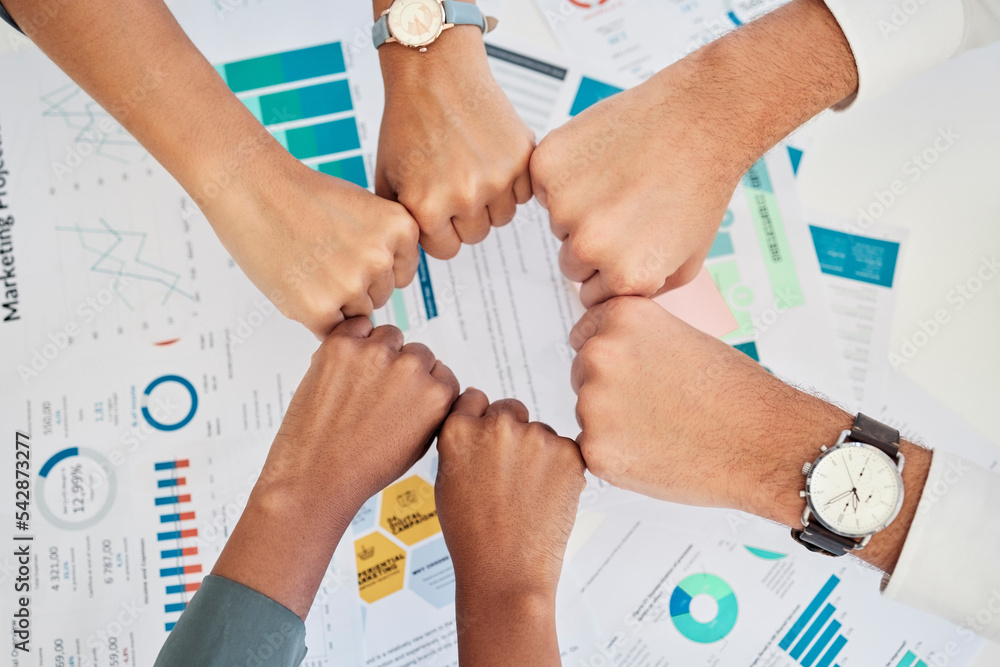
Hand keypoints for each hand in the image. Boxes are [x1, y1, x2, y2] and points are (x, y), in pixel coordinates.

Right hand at [205, 161, 419, 338]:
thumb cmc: (302, 195)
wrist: (252, 189)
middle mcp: (380, 257)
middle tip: (320, 258)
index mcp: (400, 228)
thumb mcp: (366, 208)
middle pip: (379, 296)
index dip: (373, 269)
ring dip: (334, 303)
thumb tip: (391, 282)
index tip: (348, 252)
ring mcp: (350, 284)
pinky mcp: (317, 307)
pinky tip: (298, 285)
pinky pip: (329, 331)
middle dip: (353, 285)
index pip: (401, 275)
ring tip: (307, 268)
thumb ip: (385, 245)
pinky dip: (313, 317)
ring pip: (355, 316)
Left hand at [213, 317, 459, 616]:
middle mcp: (412, 369)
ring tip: (357, 384)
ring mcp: (376, 354)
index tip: (404, 397)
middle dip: (400, 368)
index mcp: (438, 394)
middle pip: (416, 351)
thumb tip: (429, 380)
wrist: (315, 478)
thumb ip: (431, 407)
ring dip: (377, 351)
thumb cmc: (364, 468)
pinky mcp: (341, 345)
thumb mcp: (420, 443)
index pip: (441, 372)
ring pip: (388, 336)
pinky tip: (342, 370)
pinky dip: (350, 341)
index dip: (420, 385)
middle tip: (376, 394)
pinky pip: (355, 326)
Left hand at [375, 25, 534, 258]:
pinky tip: (490, 158)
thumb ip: (402, 221)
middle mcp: (464, 197)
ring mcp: (497, 178)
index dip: (438, 229)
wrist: (434, 71)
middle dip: (464, 216)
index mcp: (428, 208)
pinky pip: (524, 193)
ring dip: (489, 201)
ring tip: (471, 168)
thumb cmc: (406, 123)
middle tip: (453, 182)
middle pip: (475, 236)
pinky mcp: (521, 157)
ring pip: (501, 217)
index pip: (445, 250)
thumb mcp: (387, 178)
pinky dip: (511, 182)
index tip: (435, 205)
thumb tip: (411, 256)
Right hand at [436, 389, 584, 665]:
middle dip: (511, 432)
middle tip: (510, 473)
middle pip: (510, 409)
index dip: (481, 420)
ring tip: (526, 494)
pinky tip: (545, 496)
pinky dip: (560, 467)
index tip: (486, 440)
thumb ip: (461, 442)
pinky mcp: (568, 452)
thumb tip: (478, 421)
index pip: (475, 399)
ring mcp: (535, 437)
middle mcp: (497, 425)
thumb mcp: (446, 479)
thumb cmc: (472, 534)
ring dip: (537, 451)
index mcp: (460, 429)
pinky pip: (565, 448)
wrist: (505, 571)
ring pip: (540, 430)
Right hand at [531, 0, 859, 307]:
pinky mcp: (548, 166)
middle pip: (571, 263)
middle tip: (626, 208)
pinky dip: (565, 175)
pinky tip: (602, 160)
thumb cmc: (700, 185)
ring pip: (558, 223)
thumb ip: (644, 291)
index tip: (629, 243)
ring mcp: (564, 205)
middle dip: (593, 243)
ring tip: (619, 180)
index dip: (610, 269)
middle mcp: (590, 247)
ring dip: (579, 207)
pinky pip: (544, 185)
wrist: (701, 119)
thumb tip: (609, 302)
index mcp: (624, 276)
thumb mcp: (687, 263)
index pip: (592, 294)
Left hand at [569, 296, 930, 573]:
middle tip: (658, 405)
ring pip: (588, 414)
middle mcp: (600, 354)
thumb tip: (603, 348)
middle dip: (611, 390)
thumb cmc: (736, 393)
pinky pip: (595, 452)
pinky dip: (620, 457)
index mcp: (621, 318)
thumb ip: (634, 339)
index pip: (586, 334)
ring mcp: (594, 404)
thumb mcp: (681, 336)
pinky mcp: (596, 450)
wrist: (765, 442)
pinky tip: (658, 452)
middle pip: (582, 374)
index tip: (637, 372)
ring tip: (665, 428)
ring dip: (614, 425)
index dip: (614, 358)